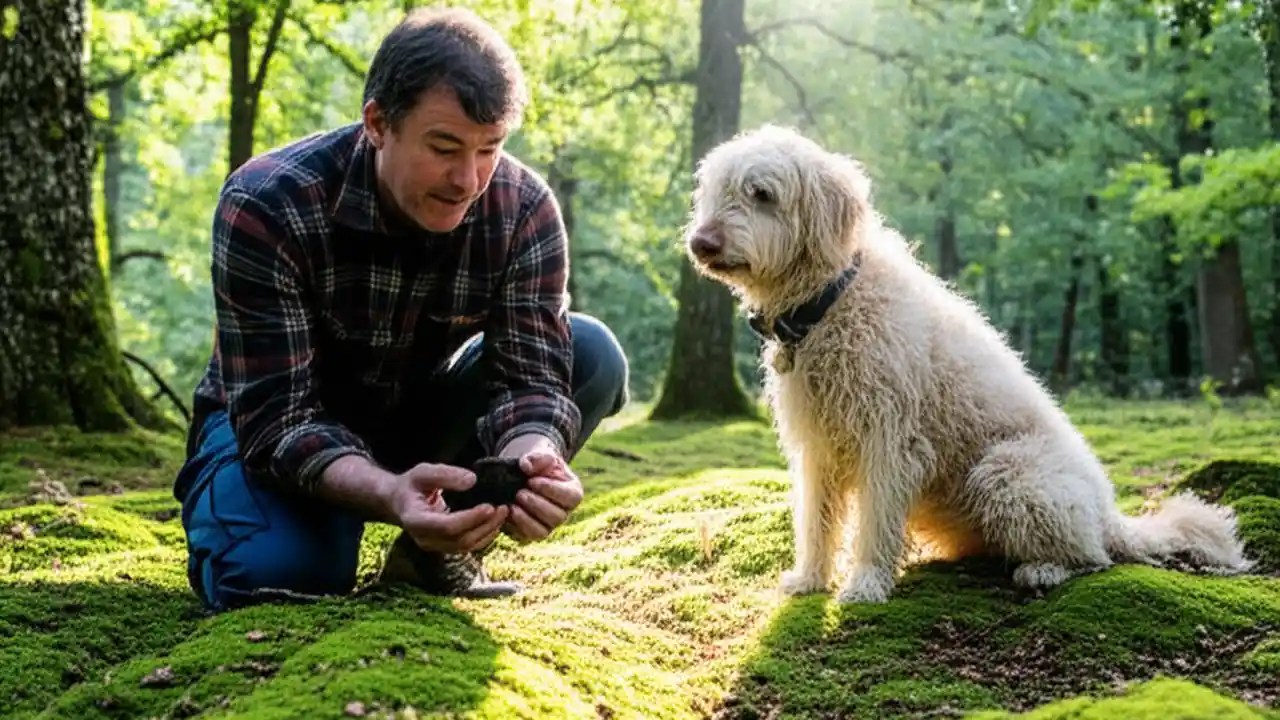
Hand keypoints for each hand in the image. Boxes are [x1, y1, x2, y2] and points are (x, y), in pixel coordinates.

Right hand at [390, 462, 509, 553]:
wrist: (399, 502)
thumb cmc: (411, 485)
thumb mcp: (422, 472)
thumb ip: (445, 474)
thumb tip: (472, 480)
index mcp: (416, 520)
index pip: (447, 526)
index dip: (470, 518)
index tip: (489, 506)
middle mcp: (425, 538)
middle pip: (460, 540)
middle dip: (485, 525)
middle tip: (503, 508)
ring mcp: (435, 545)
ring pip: (466, 546)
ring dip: (488, 532)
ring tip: (503, 513)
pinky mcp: (444, 547)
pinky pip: (467, 546)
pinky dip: (484, 536)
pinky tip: (495, 522)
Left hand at [505, 451, 582, 542]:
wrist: (524, 475)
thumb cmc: (537, 464)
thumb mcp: (540, 455)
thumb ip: (537, 457)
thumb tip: (526, 467)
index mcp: (573, 493)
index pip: (570, 497)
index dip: (551, 490)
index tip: (532, 480)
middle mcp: (563, 513)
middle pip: (557, 517)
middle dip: (537, 505)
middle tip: (520, 493)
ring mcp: (548, 525)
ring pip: (542, 532)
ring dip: (526, 519)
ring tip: (513, 504)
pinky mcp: (530, 533)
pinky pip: (526, 537)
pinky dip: (515, 526)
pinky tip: (507, 512)